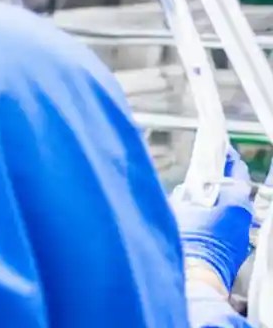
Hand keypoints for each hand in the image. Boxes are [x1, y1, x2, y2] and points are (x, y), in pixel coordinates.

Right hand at [173, 147, 254, 292]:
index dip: (226, 156)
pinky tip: (202, 217)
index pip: (236, 170)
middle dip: (222, 179)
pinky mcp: (238, 248)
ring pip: (234, 206)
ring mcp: (243, 233)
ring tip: (200, 194)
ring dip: (219, 198)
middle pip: (236, 189)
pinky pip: (230, 223)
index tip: (219, 147)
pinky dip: (219, 215)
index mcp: (235, 201)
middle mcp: (244, 216)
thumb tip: (185, 189)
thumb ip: (184, 194)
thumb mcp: (179, 208)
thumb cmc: (188, 241)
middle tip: (207, 171)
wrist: (197, 277)